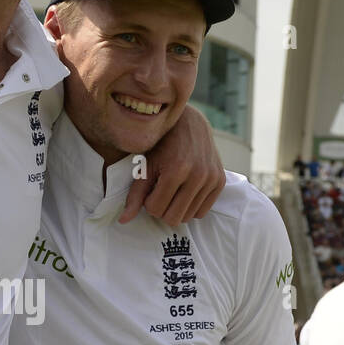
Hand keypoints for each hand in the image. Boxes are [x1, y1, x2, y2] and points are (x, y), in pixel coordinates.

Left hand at [118, 104, 224, 226]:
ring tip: (173, 191)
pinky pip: (202, 212)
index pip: (156, 209)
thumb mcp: (145, 167)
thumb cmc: (161, 145)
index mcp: (176, 170)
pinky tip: (185, 192)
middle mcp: (197, 175)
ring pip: (188, 217)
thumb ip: (135, 195)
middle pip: (173, 218)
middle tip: (161, 193)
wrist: (189, 124)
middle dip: (163, 209)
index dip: (149, 203)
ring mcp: (211, 178)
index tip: (150, 190)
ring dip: (177, 208)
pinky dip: (191, 207)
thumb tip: (123, 220)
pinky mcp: (220, 181)